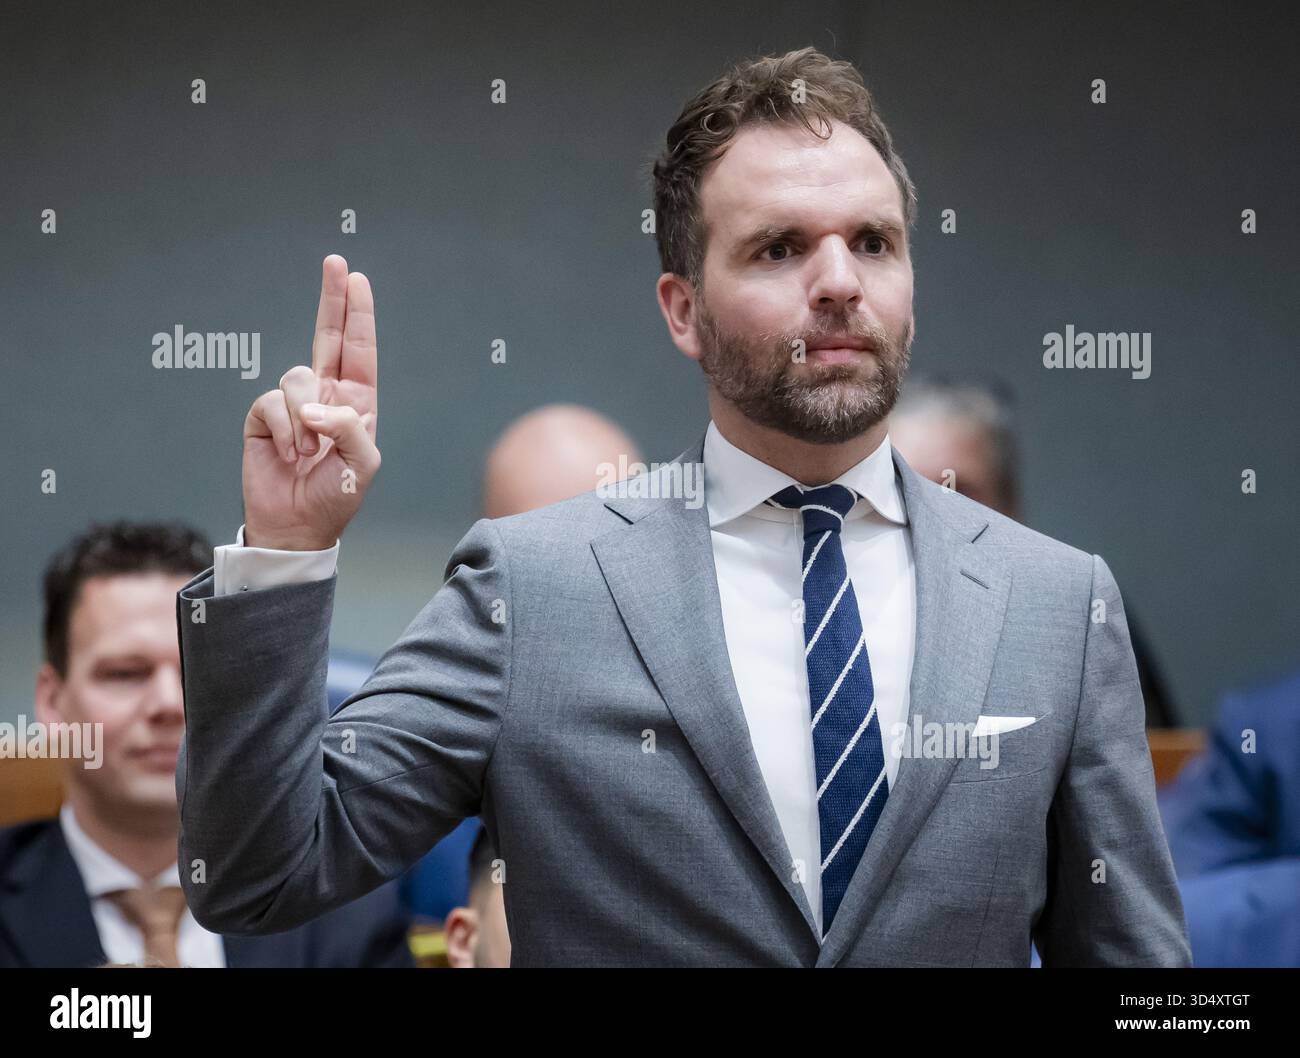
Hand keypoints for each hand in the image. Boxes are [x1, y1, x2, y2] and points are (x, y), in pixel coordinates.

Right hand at [241, 255, 380, 550]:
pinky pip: (270, 403)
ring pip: (296, 378)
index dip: (356, 315)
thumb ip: (349, 428)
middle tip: (335, 261)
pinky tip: (286, 453)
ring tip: (306, 454)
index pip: (358, 350)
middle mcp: (324, 396)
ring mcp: (292, 405)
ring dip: (304, 419)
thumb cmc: (336, 497)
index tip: (356, 279)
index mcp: (355, 403)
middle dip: (332, 299)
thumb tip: (315, 405)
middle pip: (327, 337)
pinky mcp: (262, 416)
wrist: (295, 526)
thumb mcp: (362, 465)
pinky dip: (281, 430)